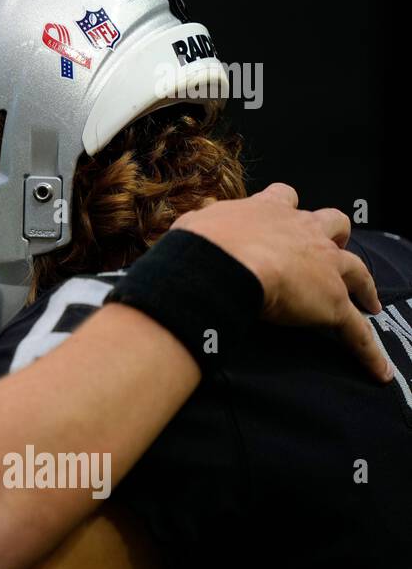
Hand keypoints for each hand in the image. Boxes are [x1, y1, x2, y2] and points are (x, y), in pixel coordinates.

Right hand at [173, 183, 389, 380]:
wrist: (224, 263)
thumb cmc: (202, 244)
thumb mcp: (195, 225)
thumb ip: (200, 224)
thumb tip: (190, 224)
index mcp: (267, 211)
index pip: (283, 197)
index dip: (286, 207)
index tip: (284, 214)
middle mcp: (303, 230)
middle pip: (333, 222)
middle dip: (334, 234)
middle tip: (330, 249)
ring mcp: (324, 266)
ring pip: (357, 269)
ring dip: (363, 284)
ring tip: (369, 300)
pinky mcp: (334, 304)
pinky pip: (358, 331)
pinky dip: (368, 351)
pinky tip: (378, 371)